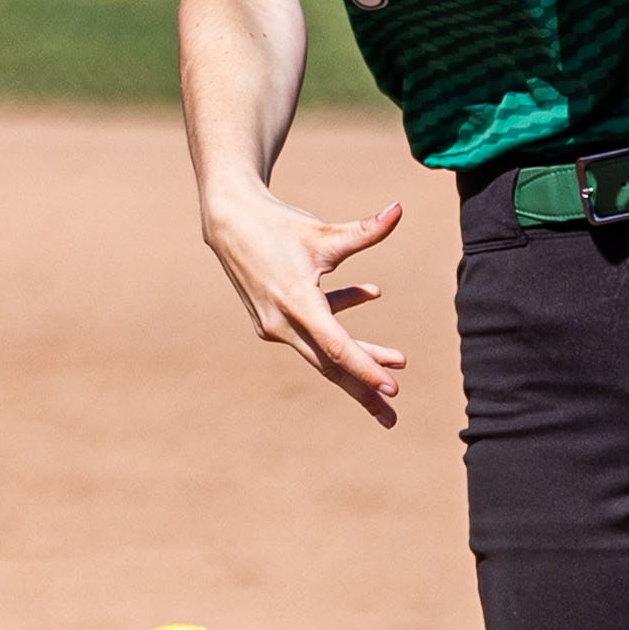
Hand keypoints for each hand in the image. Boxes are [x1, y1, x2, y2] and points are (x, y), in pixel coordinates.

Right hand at [201, 186, 409, 427]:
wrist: (229, 221)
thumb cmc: (278, 224)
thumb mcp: (324, 231)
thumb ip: (365, 230)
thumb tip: (399, 210)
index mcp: (297, 302)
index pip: (337, 346)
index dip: (366, 368)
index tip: (392, 389)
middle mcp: (283, 322)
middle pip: (329, 365)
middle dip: (363, 392)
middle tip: (392, 419)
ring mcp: (274, 325)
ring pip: (323, 351)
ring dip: (358, 360)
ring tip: (395, 369)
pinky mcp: (272, 320)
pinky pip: (312, 332)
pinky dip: (340, 319)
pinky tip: (370, 294)